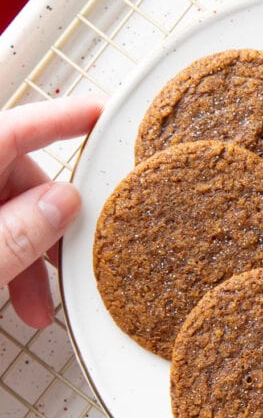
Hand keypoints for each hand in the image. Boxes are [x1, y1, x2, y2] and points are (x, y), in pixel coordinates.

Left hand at [0, 96, 102, 326]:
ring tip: (39, 303)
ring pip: (6, 214)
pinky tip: (18, 300)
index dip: (62, 118)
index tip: (100, 114)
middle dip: (49, 223)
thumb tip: (63, 205)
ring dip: (28, 256)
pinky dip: (8, 262)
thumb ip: (16, 233)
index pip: (17, 129)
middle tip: (70, 257)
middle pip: (16, 179)